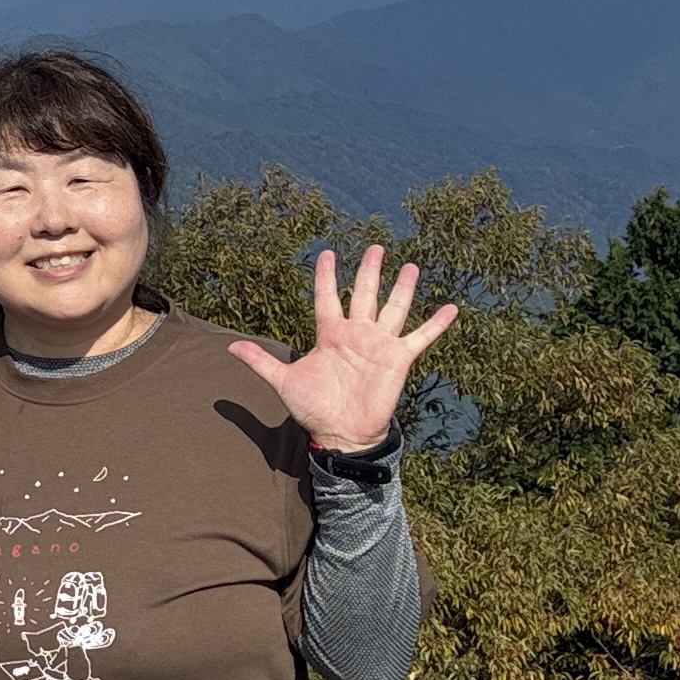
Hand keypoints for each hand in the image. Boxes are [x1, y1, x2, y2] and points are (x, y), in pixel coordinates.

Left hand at [226, 243, 457, 455]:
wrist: (341, 433)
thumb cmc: (313, 408)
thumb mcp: (283, 381)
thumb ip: (260, 362)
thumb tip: (229, 347)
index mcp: (329, 335)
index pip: (328, 298)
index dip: (327, 277)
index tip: (327, 253)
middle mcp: (356, 334)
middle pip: (364, 294)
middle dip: (369, 271)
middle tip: (375, 246)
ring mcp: (379, 345)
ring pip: (393, 308)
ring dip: (402, 288)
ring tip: (410, 265)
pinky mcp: (398, 359)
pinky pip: (420, 337)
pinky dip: (436, 324)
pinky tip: (451, 307)